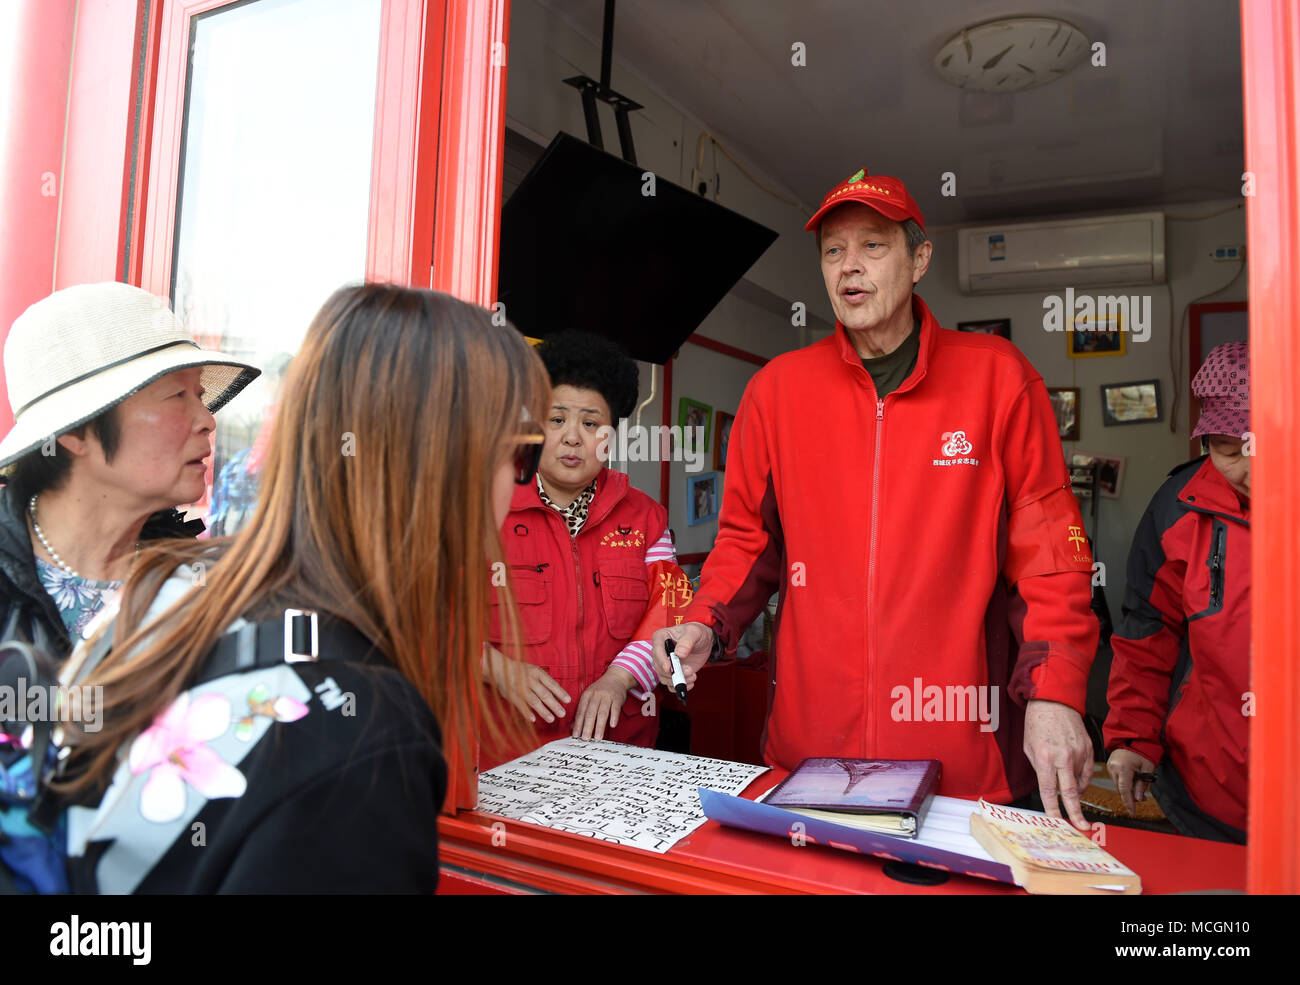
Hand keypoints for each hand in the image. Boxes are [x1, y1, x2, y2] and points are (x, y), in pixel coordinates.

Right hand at [482, 645, 569, 723]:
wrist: (501, 668)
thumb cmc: (521, 671)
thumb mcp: (534, 670)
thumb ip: (544, 681)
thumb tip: (558, 694)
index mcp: (537, 673)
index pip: (552, 684)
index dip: (560, 692)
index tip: (568, 701)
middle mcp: (530, 680)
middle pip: (544, 694)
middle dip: (554, 705)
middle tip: (562, 714)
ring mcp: (521, 688)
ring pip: (534, 701)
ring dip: (543, 711)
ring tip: (551, 719)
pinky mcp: (512, 695)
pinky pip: (521, 705)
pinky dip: (527, 712)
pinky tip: (533, 719)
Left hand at [572, 667, 635, 740]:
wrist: (616, 677)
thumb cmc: (601, 689)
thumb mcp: (589, 696)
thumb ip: (582, 711)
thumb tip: (574, 727)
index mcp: (587, 695)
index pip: (581, 711)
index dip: (578, 724)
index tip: (576, 735)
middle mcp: (596, 695)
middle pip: (590, 713)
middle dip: (587, 727)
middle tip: (585, 738)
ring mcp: (607, 696)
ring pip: (602, 712)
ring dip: (599, 726)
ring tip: (597, 737)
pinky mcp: (617, 698)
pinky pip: (615, 708)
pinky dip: (614, 717)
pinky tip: (612, 725)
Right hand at [651, 623, 713, 690]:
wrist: (703, 641)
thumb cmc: (696, 632)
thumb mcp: (694, 632)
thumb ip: (686, 642)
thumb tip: (679, 653)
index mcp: (660, 638)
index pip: (657, 650)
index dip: (661, 660)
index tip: (669, 668)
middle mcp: (660, 652)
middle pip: (659, 667)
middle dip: (673, 673)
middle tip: (689, 671)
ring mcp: (665, 664)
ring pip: (664, 678)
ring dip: (678, 680)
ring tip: (693, 675)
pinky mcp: (672, 673)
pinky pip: (671, 684)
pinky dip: (679, 686)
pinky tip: (690, 683)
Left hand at [1023, 699, 1093, 829]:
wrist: (1054, 701)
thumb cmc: (1038, 722)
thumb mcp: (1028, 747)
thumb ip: (1039, 768)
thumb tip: (1049, 786)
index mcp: (1044, 758)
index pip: (1049, 791)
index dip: (1052, 809)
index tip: (1056, 821)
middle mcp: (1063, 757)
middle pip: (1071, 793)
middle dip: (1076, 813)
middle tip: (1082, 826)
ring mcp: (1079, 753)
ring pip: (1079, 782)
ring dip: (1074, 789)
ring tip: (1065, 780)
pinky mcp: (1089, 749)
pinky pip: (1089, 773)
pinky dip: (1083, 781)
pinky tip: (1077, 781)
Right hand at [1106, 748, 1156, 817]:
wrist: (1133, 739)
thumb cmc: (1142, 752)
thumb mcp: (1147, 769)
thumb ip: (1142, 785)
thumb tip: (1139, 798)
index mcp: (1123, 768)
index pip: (1125, 790)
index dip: (1129, 803)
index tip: (1132, 812)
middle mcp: (1113, 768)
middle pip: (1120, 789)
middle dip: (1130, 795)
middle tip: (1142, 797)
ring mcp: (1109, 766)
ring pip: (1118, 785)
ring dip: (1127, 789)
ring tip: (1138, 785)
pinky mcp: (1109, 766)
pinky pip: (1116, 779)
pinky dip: (1123, 782)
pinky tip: (1131, 779)